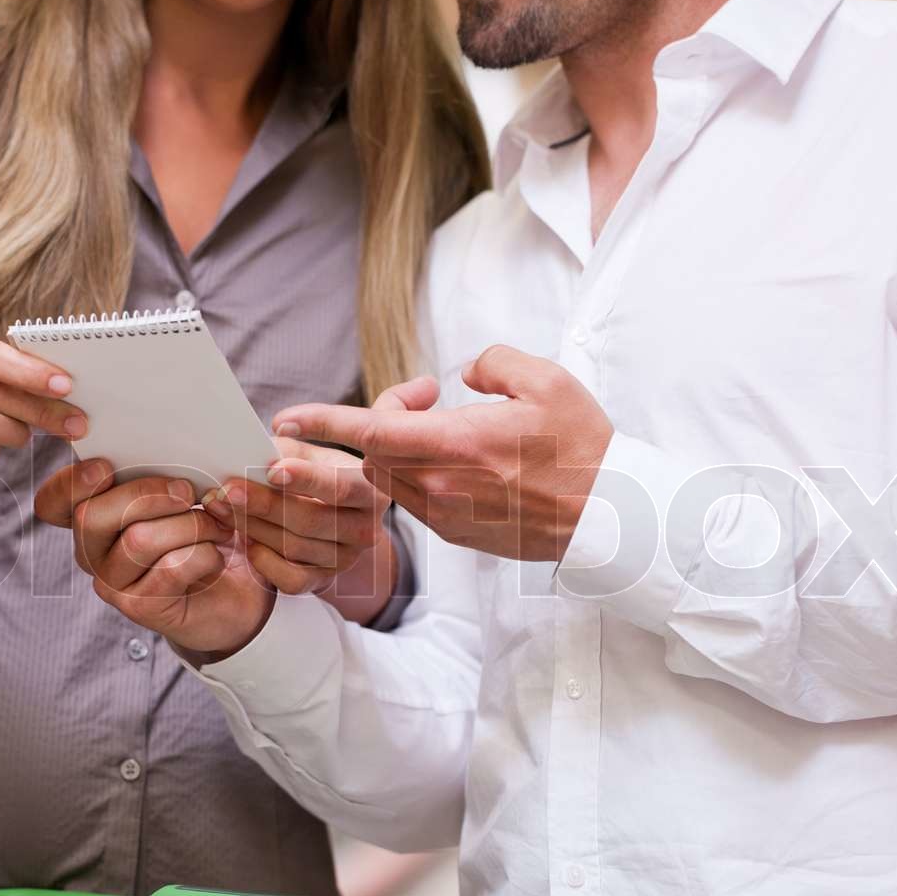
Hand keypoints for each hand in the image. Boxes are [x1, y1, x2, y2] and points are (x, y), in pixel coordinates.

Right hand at [34, 462, 274, 652]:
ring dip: (189, 525)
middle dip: (146, 494)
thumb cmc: (205, 530)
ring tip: (216, 527)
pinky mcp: (141, 608)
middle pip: (92, 516)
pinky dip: (204, 554)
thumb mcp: (184, 494)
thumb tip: (170, 456)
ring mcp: (112, 583)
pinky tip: (216, 556)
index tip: (104, 466)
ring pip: (138, 540)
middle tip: (188, 490)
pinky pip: (171, 569)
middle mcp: (91, 552)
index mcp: (92, 517)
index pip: (52, 503)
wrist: (236, 588)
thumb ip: (162, 474)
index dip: (69, 483)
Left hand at [201, 437, 388, 598]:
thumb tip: (260, 442)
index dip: (305, 479)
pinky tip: (243, 538)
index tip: (272, 469)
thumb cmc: (315, 472)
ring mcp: (345, 559)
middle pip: (310, 521)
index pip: (339, 487)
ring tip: (219, 505)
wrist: (329, 512)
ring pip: (293, 547)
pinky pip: (290, 579)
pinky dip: (262, 559)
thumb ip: (288, 447)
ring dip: (251, 526)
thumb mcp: (309, 452)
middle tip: (227, 488)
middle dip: (264, 504)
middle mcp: (364, 529)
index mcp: (369, 490)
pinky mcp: (324, 580)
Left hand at [272, 346, 612, 561]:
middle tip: (424, 397)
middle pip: (373, 453)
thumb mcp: (546, 381)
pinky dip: (416, 474)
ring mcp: (446, 515)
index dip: (322, 423)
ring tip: (440, 426)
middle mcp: (441, 486)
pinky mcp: (457, 533)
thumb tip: (464, 374)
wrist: (609, 517)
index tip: (286, 420)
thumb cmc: (583, 448)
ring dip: (395, 450)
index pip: (369, 432)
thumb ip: (493, 362)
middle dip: (380, 421)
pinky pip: (414, 499)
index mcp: (455, 445)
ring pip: (389, 478)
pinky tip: (454, 458)